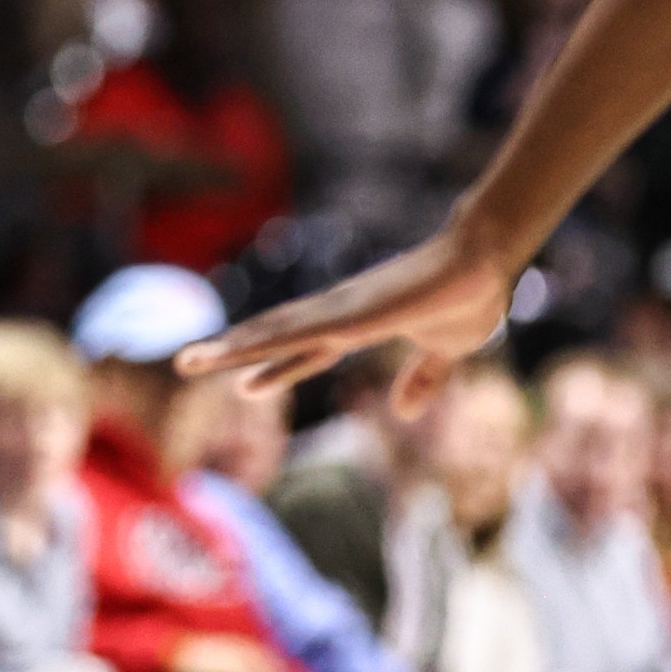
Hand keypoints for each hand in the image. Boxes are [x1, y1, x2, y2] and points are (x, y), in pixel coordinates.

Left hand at [174, 227, 517, 411]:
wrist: (485, 259)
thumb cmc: (469, 296)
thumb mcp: (446, 351)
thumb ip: (424, 379)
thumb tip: (404, 412)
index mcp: (357, 326)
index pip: (304, 352)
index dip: (274, 369)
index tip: (242, 384)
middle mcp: (339, 316)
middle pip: (275, 338)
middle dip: (231, 352)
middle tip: (185, 362)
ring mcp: (343, 311)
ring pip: (277, 332)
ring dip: (233, 345)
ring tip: (189, 358)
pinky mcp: (356, 312)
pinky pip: (305, 332)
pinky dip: (272, 342)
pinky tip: (243, 350)